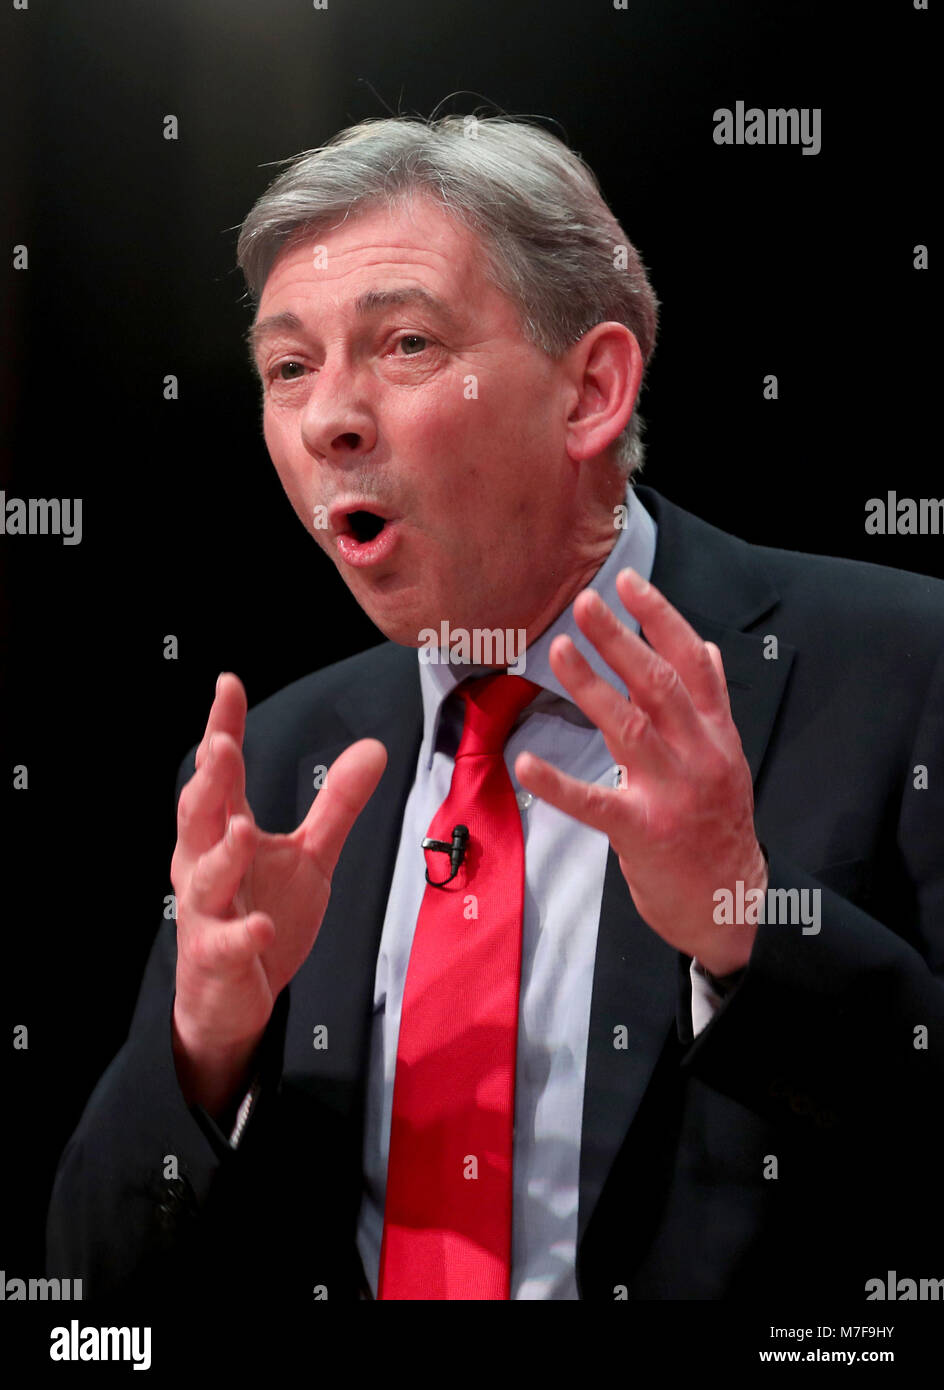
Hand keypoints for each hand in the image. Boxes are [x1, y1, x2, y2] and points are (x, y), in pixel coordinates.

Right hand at [170, 672, 385, 1110]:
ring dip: (223, 854)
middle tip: (221, 745)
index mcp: (225, 832)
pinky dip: (244, 936)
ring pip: (206, 877)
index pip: (223, 775)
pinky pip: (226, 945)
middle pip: (199, 816)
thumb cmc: (263, 913)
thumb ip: (337, 804)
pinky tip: (264, 927)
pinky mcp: (217, 958)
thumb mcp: (309, 856)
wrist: (233, 998)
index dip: (222, 728)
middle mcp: (206, 864)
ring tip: (243, 829)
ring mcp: (207, 912)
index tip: (228, 685)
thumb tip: (373, 747)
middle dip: (209, 781)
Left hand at [515, 569, 766, 977]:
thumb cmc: (720, 828)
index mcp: (718, 734)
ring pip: (629, 728)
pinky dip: (559, 782)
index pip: (692, 662)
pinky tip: (527, 761)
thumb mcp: (730, 759)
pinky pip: (594, 802)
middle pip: (658, 684)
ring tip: (558, 650)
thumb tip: (706, 649)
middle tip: (584, 604)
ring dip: (591, 686)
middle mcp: (699, 756)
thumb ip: (714, 704)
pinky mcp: (642, 832)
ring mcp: (672, 794)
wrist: (731, 903)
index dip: (660, 618)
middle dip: (621, 640)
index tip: (628, 583)